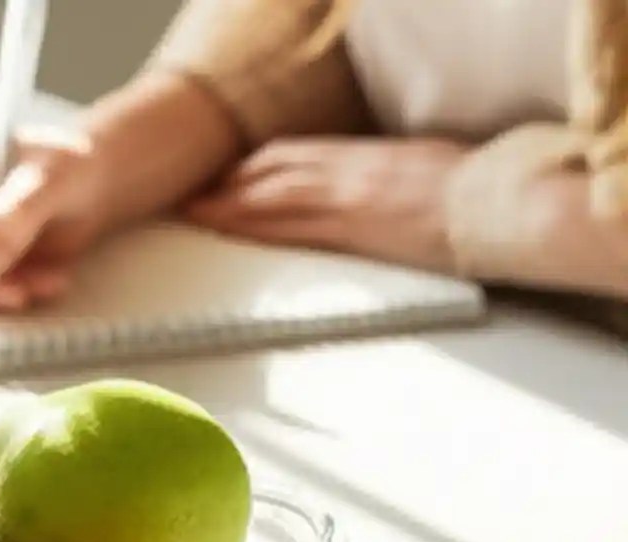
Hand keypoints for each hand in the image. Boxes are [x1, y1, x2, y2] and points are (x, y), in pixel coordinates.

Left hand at [186, 138, 468, 271]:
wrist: (499, 205)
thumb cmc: (474, 194)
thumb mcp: (425, 171)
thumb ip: (390, 178)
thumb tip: (376, 189)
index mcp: (367, 157)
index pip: (296, 154)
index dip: (255, 166)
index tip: (232, 175)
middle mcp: (349, 173)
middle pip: (272, 172)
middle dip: (231, 184)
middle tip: (198, 196)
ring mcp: (346, 199)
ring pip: (270, 195)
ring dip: (228, 204)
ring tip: (197, 211)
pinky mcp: (351, 229)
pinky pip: (290, 226)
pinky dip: (255, 226)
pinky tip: (232, 231)